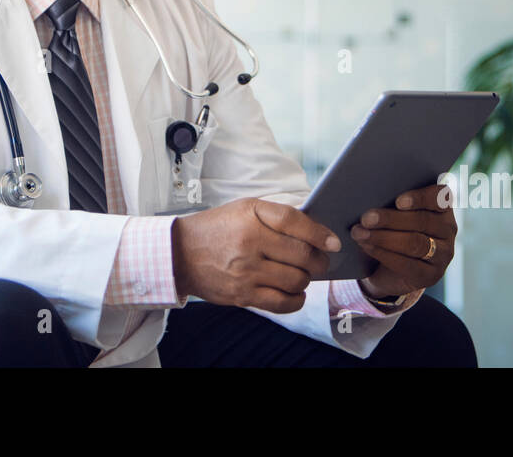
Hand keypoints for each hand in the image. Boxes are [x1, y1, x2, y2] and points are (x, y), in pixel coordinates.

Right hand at [172, 198, 340, 313]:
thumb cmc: (217, 228)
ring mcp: (246, 273)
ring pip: (296, 280)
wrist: (180, 253)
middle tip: (320, 260)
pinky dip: (296, 299)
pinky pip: (282, 303)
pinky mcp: (243, 295)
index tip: (333, 242)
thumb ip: (277, 216)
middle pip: (301, 255)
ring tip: (303, 274)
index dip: (319, 233)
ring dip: (307, 279)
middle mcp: (249, 244)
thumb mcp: (244, 209)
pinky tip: (295, 292)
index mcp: (251, 217)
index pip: (294, 223)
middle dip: (319, 260)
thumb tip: (316, 231)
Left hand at [352, 184, 456, 297]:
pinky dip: (384, 254)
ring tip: (360, 233)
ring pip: (415, 243)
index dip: (420, 198)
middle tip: (366, 218)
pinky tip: (367, 247)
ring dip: (384, 237)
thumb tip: (367, 195)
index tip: (398, 201)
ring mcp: (443, 254)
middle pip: (422, 221)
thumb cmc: (390, 229)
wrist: (387, 267)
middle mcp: (448, 229)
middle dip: (390, 219)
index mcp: (442, 207)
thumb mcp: (393, 212)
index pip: (440, 197)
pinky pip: (408, 264)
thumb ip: (389, 202)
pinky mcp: (431, 275)